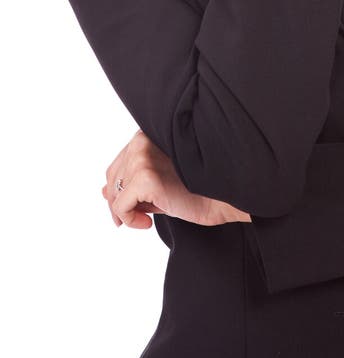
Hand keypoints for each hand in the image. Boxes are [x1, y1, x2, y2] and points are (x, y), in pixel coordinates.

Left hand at [102, 129, 251, 228]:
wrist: (225, 196)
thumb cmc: (200, 187)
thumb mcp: (161, 181)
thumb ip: (134, 181)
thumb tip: (103, 191)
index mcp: (149, 134)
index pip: (119, 163)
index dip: (120, 188)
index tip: (133, 207)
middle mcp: (143, 140)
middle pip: (112, 177)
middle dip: (119, 202)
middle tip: (139, 218)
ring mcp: (143, 157)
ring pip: (114, 192)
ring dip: (127, 212)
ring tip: (147, 218)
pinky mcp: (145, 178)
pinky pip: (120, 207)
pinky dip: (129, 220)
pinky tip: (148, 222)